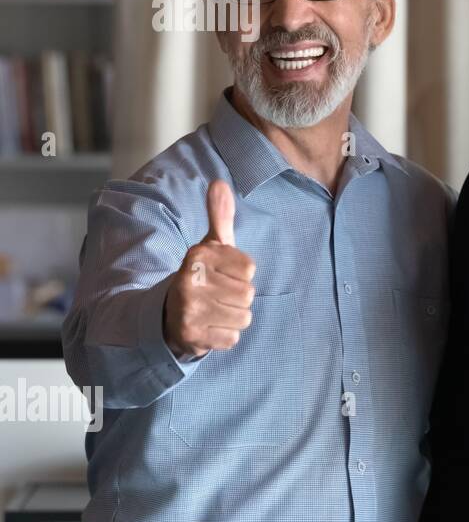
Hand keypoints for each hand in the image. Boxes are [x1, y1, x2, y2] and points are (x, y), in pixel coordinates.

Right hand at [163, 180, 256, 358]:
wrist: (167, 316)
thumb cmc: (201, 277)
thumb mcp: (210, 246)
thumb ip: (220, 216)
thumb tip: (219, 183)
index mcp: (197, 256)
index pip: (249, 268)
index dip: (241, 275)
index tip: (222, 275)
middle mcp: (190, 281)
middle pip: (248, 294)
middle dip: (238, 297)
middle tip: (217, 296)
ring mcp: (189, 310)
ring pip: (243, 317)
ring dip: (233, 317)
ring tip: (213, 311)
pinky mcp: (191, 336)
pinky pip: (232, 338)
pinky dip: (225, 336)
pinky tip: (209, 327)